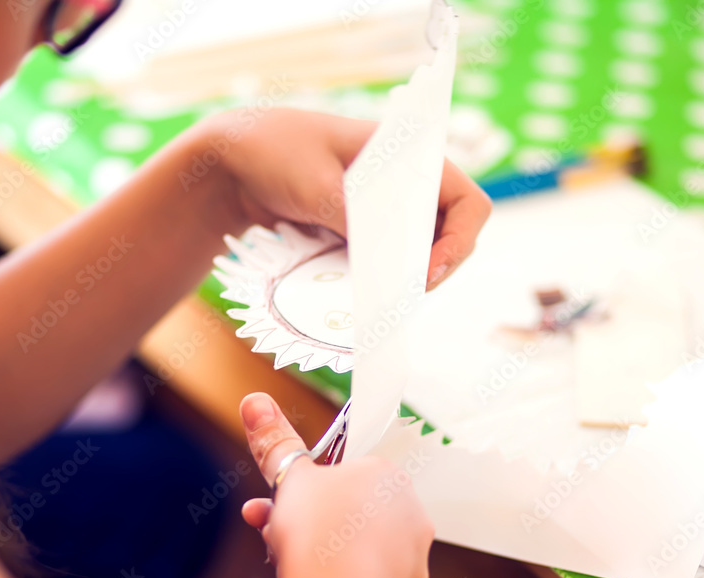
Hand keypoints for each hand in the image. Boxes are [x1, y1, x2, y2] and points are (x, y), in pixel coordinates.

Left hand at [203, 108, 490, 289]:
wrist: (235, 159)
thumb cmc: (276, 151)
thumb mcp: (315, 183)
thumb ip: (352, 217)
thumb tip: (385, 258)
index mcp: (412, 155)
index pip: (468, 203)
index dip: (460, 242)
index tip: (427, 273)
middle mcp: (408, 186)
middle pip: (449, 237)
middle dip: (432, 267)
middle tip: (399, 297)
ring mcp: (386, 212)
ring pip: (418, 254)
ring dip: (404, 276)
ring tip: (379, 300)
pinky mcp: (362, 233)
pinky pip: (385, 262)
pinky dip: (378, 279)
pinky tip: (359, 294)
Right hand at [239, 392, 433, 577]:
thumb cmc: (318, 531)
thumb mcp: (288, 477)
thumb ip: (274, 441)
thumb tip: (255, 401)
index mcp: (386, 475)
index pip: (344, 475)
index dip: (306, 489)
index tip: (280, 500)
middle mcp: (409, 511)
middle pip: (347, 512)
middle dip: (304, 520)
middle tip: (271, 531)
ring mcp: (411, 555)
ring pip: (355, 547)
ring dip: (317, 549)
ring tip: (284, 560)